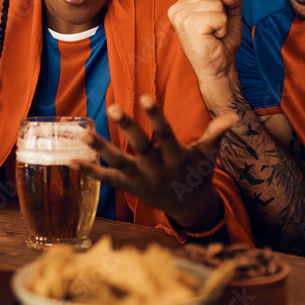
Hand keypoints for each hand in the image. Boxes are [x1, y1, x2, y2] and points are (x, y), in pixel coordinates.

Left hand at [75, 95, 234, 229]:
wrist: (189, 207)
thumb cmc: (197, 173)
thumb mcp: (208, 154)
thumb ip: (215, 134)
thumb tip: (233, 116)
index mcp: (177, 156)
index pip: (166, 133)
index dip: (157, 116)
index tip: (146, 97)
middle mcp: (157, 167)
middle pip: (140, 145)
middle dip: (127, 127)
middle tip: (114, 107)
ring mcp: (141, 178)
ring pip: (118, 161)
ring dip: (101, 147)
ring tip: (84, 133)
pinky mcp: (128, 186)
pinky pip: (106, 178)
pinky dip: (89, 170)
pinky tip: (71, 160)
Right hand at [167, 0, 243, 93]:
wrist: (218, 67)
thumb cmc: (220, 44)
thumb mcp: (229, 15)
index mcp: (181, 5)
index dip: (219, 7)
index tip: (211, 24)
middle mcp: (177, 9)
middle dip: (221, 14)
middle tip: (212, 31)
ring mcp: (181, 16)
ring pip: (217, 4)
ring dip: (222, 22)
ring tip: (212, 34)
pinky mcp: (189, 24)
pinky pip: (219, 16)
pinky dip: (222, 28)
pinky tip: (212, 38)